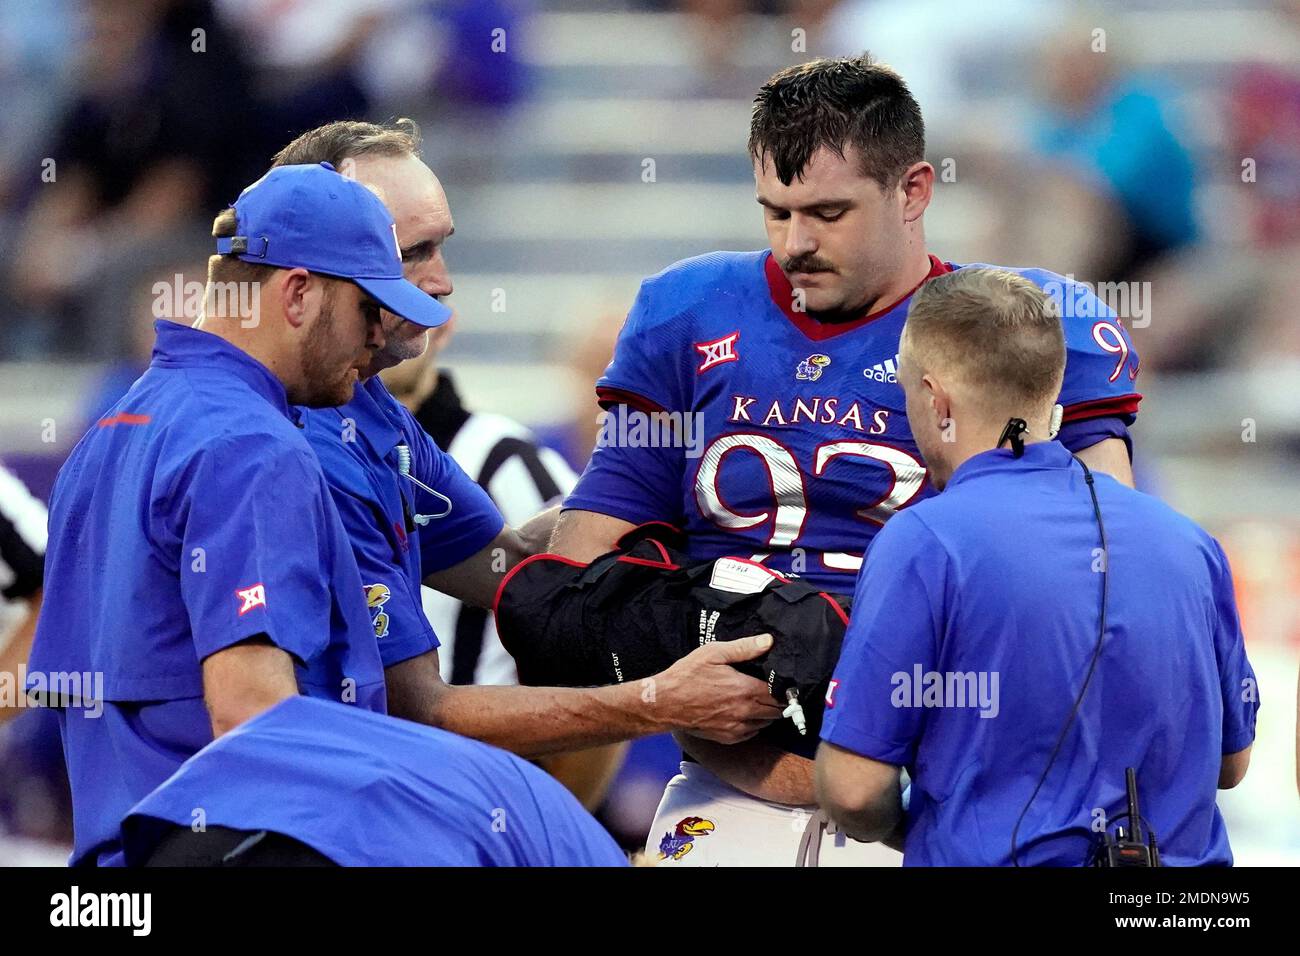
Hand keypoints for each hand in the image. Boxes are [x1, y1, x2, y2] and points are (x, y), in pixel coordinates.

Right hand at [653, 634, 781, 743]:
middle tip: (773, 691)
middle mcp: (745, 712)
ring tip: (759, 700)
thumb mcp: (714, 653)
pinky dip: (753, 724)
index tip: (783, 683)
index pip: (779, 694)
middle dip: (779, 702)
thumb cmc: (687, 676)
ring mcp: (737, 728)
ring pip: (765, 723)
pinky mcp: (728, 737)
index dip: (784, 689)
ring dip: (767, 713)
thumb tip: (768, 641)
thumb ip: (744, 648)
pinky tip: (744, 712)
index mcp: (745, 690)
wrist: (665, 703)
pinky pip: (751, 733)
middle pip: (777, 711)